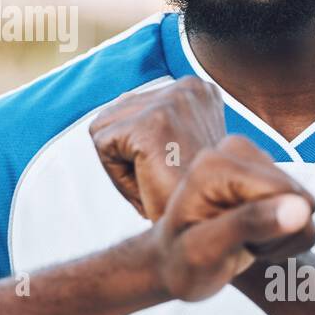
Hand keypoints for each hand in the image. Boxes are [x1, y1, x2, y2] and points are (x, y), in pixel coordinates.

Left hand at [90, 78, 225, 220]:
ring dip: (122, 167)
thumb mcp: (177, 146)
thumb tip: (123, 98)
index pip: (131, 106)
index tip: (170, 167)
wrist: (211, 228)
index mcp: (196, 89)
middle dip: (127, 155)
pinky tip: (152, 184)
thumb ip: (152, 118)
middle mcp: (188, 87)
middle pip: (114, 114)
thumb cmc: (192, 198)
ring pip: (103, 128)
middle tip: (163, 178)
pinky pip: (102, 144)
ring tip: (159, 180)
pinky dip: (119, 176)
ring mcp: (172, 101)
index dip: (137, 148)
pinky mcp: (151, 124)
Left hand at [142, 136, 314, 301]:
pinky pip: (305, 207)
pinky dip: (287, 231)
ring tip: (244, 240)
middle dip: (278, 233)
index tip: (231, 242)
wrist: (174, 263)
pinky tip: (255, 235)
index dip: (270, 231)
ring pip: (307, 205)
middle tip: (238, 245)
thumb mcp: (207, 250)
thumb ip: (250, 224)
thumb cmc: (183, 262)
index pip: (283, 194)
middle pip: (300, 198)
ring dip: (283, 234)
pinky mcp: (268, 173)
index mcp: (216, 165)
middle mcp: (236, 151)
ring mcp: (254, 159)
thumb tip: (301, 209)